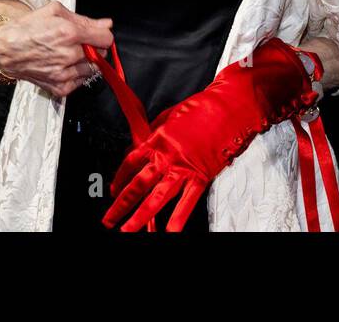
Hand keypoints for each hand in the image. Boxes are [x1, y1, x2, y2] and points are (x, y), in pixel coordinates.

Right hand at [0, 0, 112, 98]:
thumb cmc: (27, 29)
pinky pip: (81, 82)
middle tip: (79, 44)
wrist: (5, 50)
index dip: (102, 35)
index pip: (106, 39)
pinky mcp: (59, 87)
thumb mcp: (55, 11)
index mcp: (69, 33)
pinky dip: (77, 74)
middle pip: (101, 55)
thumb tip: (106, 24)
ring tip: (70, 54)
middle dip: (94, 48)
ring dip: (87, 62)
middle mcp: (68, 55)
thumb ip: (84, 19)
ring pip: (93, 69)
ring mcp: (64, 74)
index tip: (96, 35)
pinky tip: (65, 65)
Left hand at [102, 38, 318, 231]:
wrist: (230, 106)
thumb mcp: (171, 114)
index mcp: (157, 138)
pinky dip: (178, 219)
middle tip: (108, 220)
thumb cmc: (203, 106)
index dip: (119, 178)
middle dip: (121, 205)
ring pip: (157, 198)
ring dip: (140, 217)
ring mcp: (183, 168)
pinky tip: (169, 232)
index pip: (130, 162)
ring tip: (127, 231)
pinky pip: (187, 202)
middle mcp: (166, 156)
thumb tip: (145, 145)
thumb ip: (156, 133)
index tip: (113, 190)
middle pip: (138, 185)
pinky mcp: (201, 176)